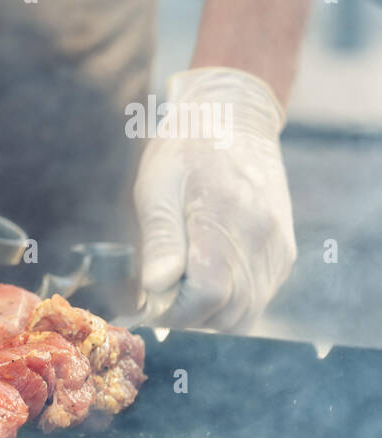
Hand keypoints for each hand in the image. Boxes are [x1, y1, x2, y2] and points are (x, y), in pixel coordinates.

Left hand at [133, 67, 295, 331]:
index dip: (175, 310)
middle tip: (165, 298)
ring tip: (184, 289)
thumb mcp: (158, 189)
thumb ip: (161, 240)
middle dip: (192, 317)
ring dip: (213, 314)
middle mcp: (261, 239)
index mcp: (224, 221)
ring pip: (249, 311)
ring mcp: (278, 247)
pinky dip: (234, 301)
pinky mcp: (285, 251)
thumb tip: (157, 286)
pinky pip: (262, 295)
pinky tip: (208, 279)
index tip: (152, 303)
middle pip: (230, 312)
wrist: (232, 120)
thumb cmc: (184, 152)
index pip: (206, 294)